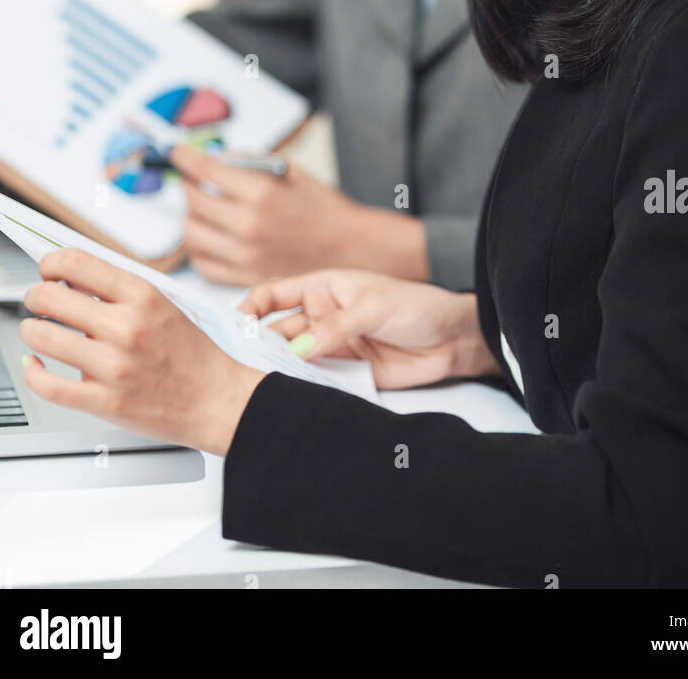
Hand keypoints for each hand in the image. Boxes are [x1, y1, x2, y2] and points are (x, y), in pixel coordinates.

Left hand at [19, 247, 262, 455]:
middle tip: (37, 300)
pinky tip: (36, 365)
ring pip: (43, 337)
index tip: (47, 269)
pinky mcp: (104, 401)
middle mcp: (126, 327)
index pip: (78, 263)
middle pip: (52, 297)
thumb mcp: (164, 305)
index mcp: (143, 296)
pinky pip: (49, 385)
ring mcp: (113, 366)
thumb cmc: (193, 355)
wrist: (216, 400)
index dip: (50, 262)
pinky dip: (33, 372)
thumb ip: (119, 292)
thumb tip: (72, 279)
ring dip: (31, 330)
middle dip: (35, 296)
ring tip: (36, 330)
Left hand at [170, 145, 427, 283]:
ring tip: (203, 209)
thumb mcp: (290, 171)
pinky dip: (199, 249)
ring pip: (193, 234)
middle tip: (194, 179)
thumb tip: (218, 157)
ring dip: (191, 217)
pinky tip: (209, 237)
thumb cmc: (322, 207)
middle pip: (194, 201)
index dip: (184, 157)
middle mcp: (248, 225)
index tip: (175, 152)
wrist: (350, 246)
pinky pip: (204, 264)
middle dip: (189, 184)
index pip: (206, 170)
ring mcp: (245, 255)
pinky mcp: (246, 277)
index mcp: (260, 193)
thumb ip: (250, 163)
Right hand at [240, 268, 501, 389]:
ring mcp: (330, 348)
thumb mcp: (373, 307)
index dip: (250, 308)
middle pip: (277, 334)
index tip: (235, 327)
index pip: (273, 295)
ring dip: (278, 372)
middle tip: (244, 366)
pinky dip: (301, 390)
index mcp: (321, 289)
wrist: (452, 340)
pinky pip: (314, 383)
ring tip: (263, 385)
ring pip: (292, 362)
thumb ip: (335, 328)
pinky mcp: (344, 375)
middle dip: (259, 348)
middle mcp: (320, 319)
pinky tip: (292, 398)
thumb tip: (297, 350)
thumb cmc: (417, 306)